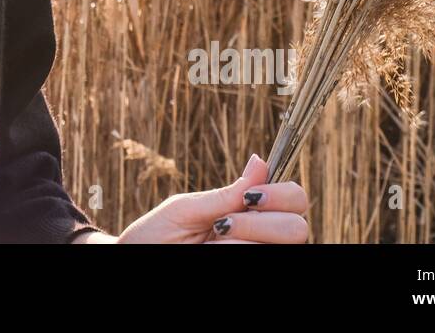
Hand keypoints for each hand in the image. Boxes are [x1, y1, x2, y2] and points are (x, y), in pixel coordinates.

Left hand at [76, 153, 308, 243]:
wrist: (137, 259)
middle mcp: (260, 238)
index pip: (294, 200)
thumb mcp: (187, 209)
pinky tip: (212, 251)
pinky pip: (256, 258)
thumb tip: (260, 161)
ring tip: (213, 237)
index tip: (252, 196)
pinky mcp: (247, 273)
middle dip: (263, 221)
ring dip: (245, 237)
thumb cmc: (156, 235)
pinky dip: (235, 250)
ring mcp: (254, 254)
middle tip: (223, 224)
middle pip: (297, 227)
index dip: (283, 194)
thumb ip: (226, 193)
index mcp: (250, 213)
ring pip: (280, 246)